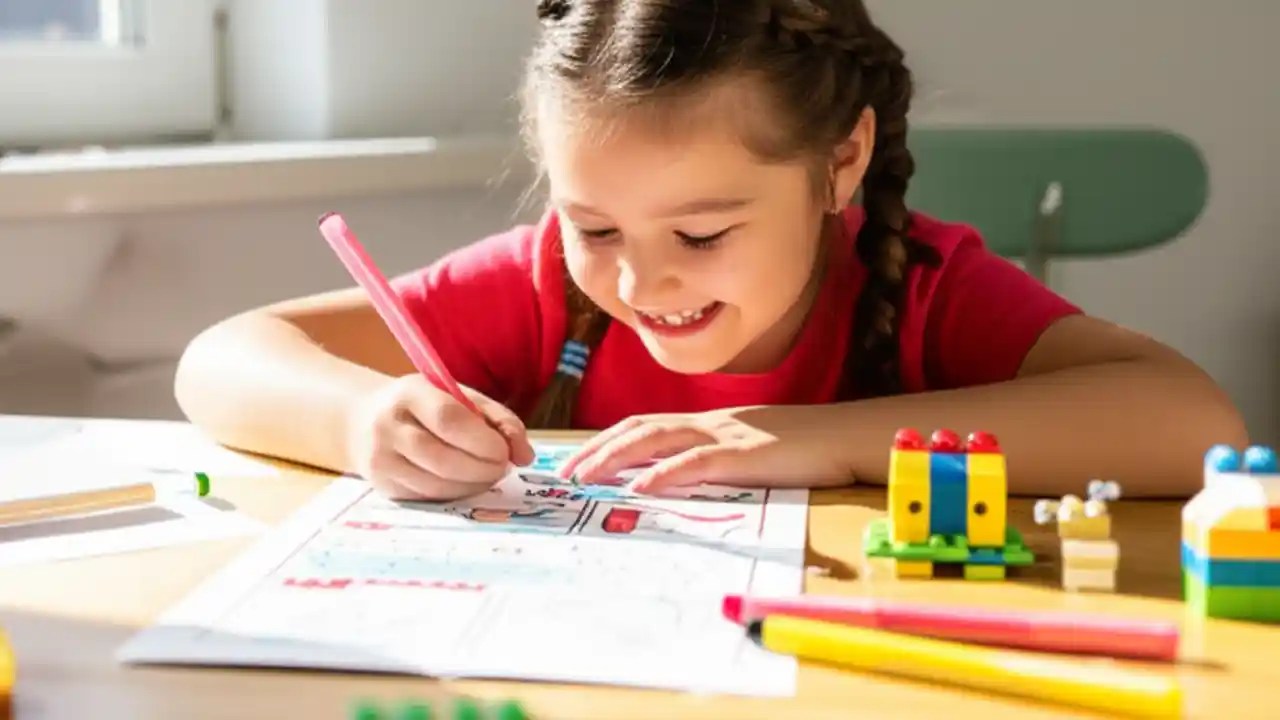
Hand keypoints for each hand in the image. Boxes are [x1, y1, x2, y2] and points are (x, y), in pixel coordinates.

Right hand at [345, 375, 534, 500]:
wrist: (362, 420)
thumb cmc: (424, 406)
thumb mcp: (459, 397)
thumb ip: (499, 419)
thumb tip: (526, 456)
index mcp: (409, 395)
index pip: (448, 420)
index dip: (483, 441)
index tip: (505, 452)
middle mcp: (388, 428)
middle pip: (443, 459)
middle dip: (483, 469)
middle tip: (503, 468)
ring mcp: (381, 461)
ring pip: (437, 485)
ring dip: (473, 485)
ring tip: (488, 475)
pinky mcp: (383, 487)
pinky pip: (429, 498)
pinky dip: (456, 494)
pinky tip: (466, 482)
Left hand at [559, 405, 853, 493]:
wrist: (848, 436)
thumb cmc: (804, 450)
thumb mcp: (750, 451)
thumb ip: (717, 460)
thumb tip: (680, 480)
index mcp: (709, 423)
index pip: (645, 425)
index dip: (608, 440)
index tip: (577, 461)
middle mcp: (710, 422)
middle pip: (640, 428)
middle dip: (598, 449)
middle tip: (565, 474)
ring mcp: (727, 435)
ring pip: (658, 439)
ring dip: (617, 458)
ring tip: (587, 478)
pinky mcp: (747, 455)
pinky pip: (698, 463)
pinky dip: (666, 474)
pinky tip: (642, 488)